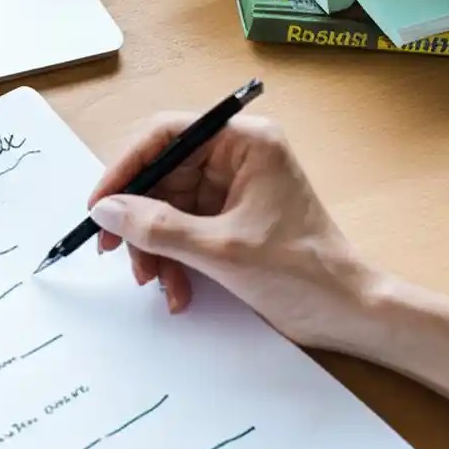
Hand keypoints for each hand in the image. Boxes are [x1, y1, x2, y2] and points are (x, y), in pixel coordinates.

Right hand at [87, 113, 384, 352]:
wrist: (348, 314)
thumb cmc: (304, 272)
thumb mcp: (220, 250)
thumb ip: (157, 227)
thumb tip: (106, 210)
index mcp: (245, 143)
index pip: (165, 134)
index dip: (126, 167)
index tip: (100, 204)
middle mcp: (236, 157)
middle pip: (161, 174)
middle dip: (138, 219)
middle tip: (115, 251)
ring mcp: (232, 188)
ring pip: (165, 206)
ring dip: (153, 246)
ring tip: (156, 281)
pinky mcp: (229, 218)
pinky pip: (180, 229)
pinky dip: (171, 258)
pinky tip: (177, 289)